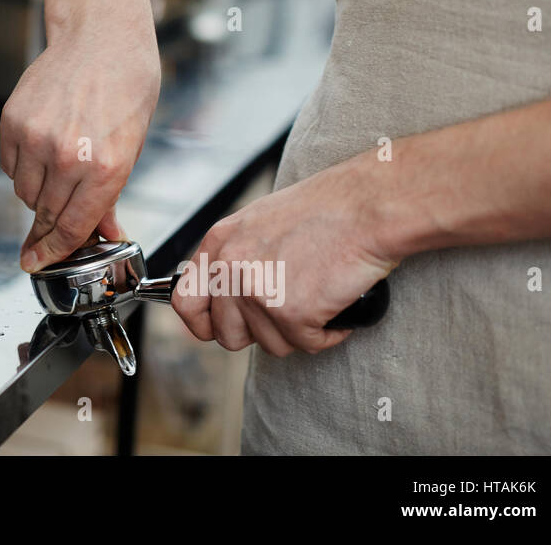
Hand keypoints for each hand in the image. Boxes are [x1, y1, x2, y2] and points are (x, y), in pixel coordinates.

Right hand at [2, 2, 159, 271]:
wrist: (101, 40)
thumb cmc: (125, 89)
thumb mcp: (130, 149)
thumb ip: (109, 196)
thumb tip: (101, 232)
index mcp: (105, 168)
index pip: (72, 227)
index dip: (54, 252)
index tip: (37, 262)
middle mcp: (68, 156)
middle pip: (46, 214)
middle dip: (48, 227)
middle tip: (48, 230)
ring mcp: (36, 138)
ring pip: (24, 192)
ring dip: (37, 193)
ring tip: (58, 166)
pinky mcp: (13, 122)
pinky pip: (10, 166)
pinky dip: (23, 167)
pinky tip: (43, 147)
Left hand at [171, 152, 396, 355]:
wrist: (365, 206)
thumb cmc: (324, 210)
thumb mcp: (258, 223)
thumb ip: (235, 257)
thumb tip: (226, 295)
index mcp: (219, 244)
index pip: (186, 302)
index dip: (204, 323)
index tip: (222, 327)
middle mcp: (230, 268)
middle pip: (226, 334)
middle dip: (258, 332)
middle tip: (287, 313)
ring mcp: (257, 291)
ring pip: (270, 344)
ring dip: (297, 332)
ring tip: (317, 300)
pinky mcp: (290, 312)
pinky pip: (307, 344)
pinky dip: (327, 334)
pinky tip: (335, 308)